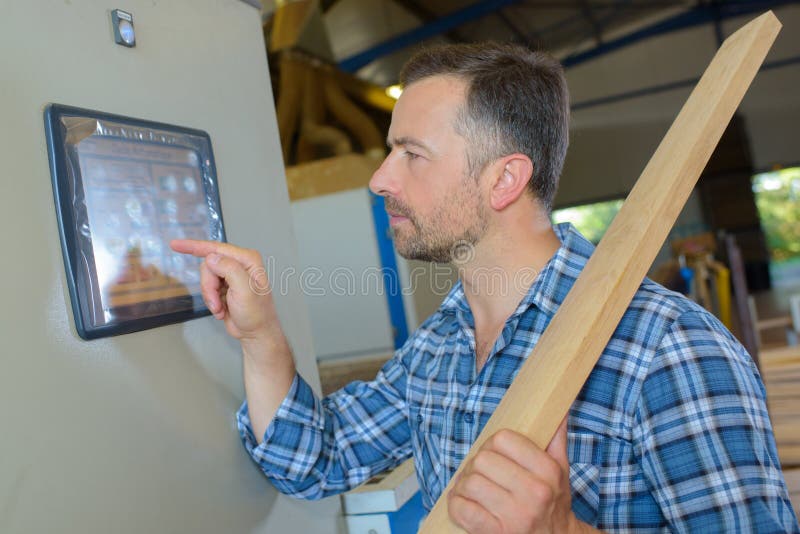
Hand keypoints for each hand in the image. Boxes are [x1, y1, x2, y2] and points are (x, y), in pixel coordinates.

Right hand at [170, 239, 281, 344]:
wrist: (255, 333)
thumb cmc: (256, 314)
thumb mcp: (244, 291)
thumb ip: (229, 270)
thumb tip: (211, 257)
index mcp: (247, 260)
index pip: (216, 248)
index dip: (194, 246)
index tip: (175, 245)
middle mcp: (239, 264)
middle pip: (208, 266)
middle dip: (208, 286)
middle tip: (217, 303)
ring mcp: (230, 275)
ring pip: (206, 278)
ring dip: (210, 296)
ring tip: (221, 308)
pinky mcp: (224, 286)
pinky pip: (207, 288)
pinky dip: (211, 301)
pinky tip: (222, 309)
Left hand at [448, 418, 588, 533]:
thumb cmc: (553, 503)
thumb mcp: (561, 470)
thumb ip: (556, 438)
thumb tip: (559, 408)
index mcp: (548, 471)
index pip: (503, 439)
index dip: (492, 443)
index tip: (493, 453)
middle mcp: (534, 493)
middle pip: (482, 460)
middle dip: (475, 465)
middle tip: (479, 472)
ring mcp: (516, 516)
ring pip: (470, 483)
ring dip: (463, 485)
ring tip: (471, 489)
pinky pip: (463, 510)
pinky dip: (456, 504)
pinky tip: (462, 503)